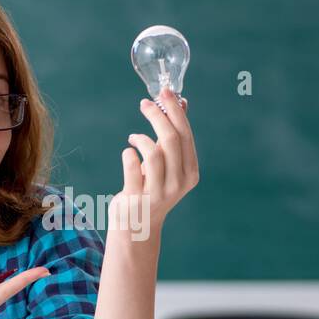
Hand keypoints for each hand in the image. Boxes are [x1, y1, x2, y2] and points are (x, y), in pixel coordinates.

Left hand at [114, 85, 199, 236]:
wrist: (138, 227)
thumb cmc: (152, 188)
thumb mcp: (168, 164)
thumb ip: (175, 136)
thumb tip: (181, 102)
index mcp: (190, 173)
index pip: (186, 135)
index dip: (175, 111)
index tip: (164, 92)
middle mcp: (178, 184)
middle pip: (171, 140)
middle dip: (157, 116)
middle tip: (144, 103)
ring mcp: (158, 193)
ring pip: (154, 153)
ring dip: (141, 138)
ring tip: (134, 138)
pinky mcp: (137, 199)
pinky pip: (132, 168)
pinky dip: (129, 154)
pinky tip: (128, 151)